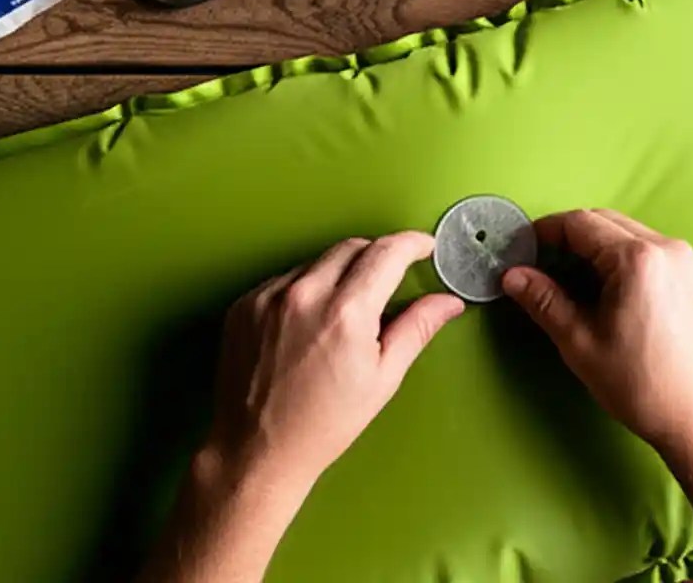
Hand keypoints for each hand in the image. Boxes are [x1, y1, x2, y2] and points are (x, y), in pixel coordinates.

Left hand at [209, 232, 465, 482]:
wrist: (257, 449)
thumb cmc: (324, 423)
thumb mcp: (383, 379)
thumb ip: (416, 329)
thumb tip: (448, 302)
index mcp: (346, 313)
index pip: (386, 253)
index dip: (412, 243)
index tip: (424, 247)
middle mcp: (304, 295)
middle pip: (352, 247)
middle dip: (378, 255)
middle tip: (390, 279)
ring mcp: (267, 297)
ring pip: (317, 261)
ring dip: (340, 273)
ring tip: (345, 315)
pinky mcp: (244, 304)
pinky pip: (285, 279)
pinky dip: (306, 289)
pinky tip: (310, 323)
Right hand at [501, 209, 692, 449]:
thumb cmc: (643, 386)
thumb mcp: (580, 343)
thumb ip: (544, 301)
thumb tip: (514, 276)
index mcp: (638, 260)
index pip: (580, 223)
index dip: (545, 231)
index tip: (523, 248)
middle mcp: (668, 249)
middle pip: (605, 221)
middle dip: (569, 237)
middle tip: (541, 265)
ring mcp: (687, 262)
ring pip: (629, 234)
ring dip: (596, 247)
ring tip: (572, 282)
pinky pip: (651, 251)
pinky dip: (622, 259)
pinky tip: (607, 291)